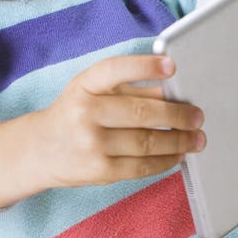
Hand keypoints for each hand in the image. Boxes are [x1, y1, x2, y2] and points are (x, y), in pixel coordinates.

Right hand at [34, 54, 205, 189]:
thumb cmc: (74, 113)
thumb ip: (129, 88)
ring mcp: (91, 144)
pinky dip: (164, 161)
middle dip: (176, 114)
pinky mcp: (99, 171)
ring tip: (195, 138)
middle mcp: (85, 113)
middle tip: (197, 115)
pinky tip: (176, 155)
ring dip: (178, 141)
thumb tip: (171, 91)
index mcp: (84, 85)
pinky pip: (141, 167)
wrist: (40, 150)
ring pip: (146, 142)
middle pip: (140, 112)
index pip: (115, 70)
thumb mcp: (92, 91)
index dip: (144, 66)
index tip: (171, 66)